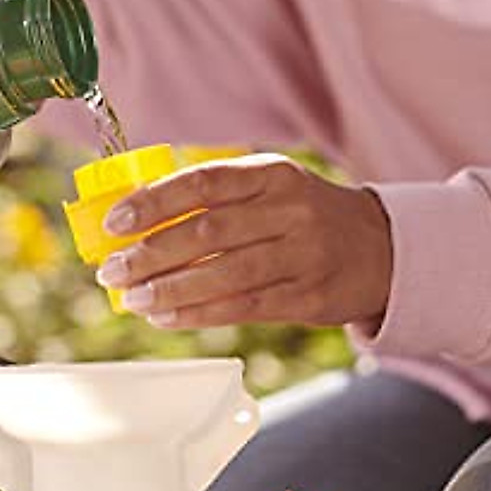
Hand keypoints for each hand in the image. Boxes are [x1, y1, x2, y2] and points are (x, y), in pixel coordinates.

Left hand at [96, 154, 392, 329]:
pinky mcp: (309, 297)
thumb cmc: (302, 215)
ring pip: (224, 275)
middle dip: (150, 254)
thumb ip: (214, 200)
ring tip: (133, 299)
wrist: (379, 248)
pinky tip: (166, 316)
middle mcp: (290, 211)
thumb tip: (135, 223)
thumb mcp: (269, 189)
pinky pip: (244, 307)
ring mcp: (303, 255)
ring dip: (170, 290)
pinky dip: (198, 313)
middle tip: (111, 270)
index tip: (114, 222)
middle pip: (208, 232)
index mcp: (272, 174)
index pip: (203, 183)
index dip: (153, 203)